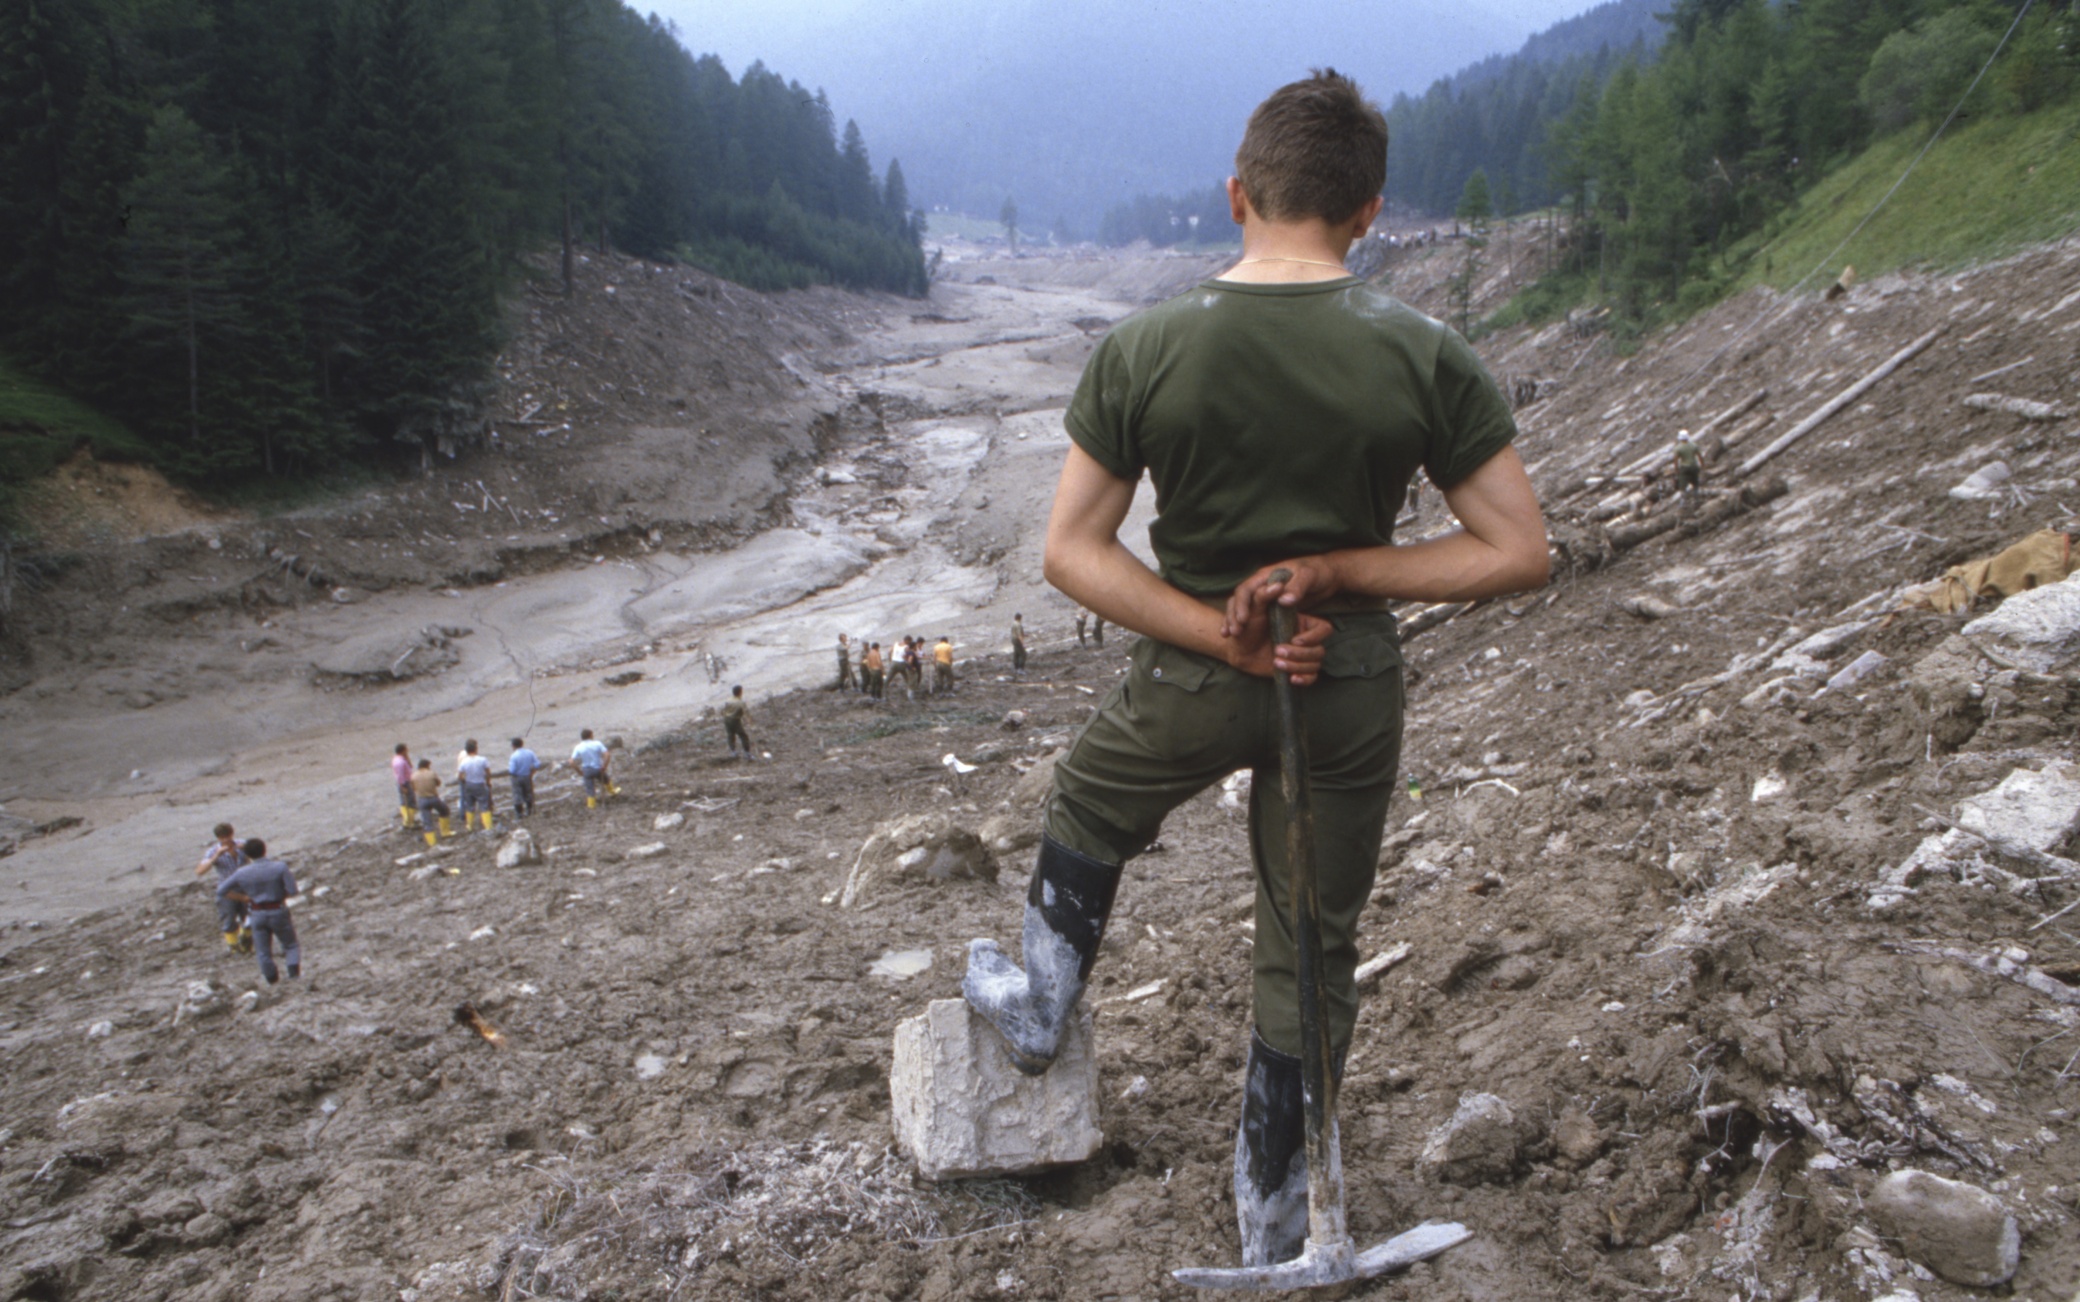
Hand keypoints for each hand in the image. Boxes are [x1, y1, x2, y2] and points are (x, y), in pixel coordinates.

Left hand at [1221, 605, 1331, 684]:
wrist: (1237, 649)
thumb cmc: (1247, 625)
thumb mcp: (1254, 608)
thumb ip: (1263, 596)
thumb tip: (1278, 587)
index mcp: (1302, 622)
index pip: (1324, 629)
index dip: (1313, 637)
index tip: (1294, 639)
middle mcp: (1304, 639)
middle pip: (1319, 650)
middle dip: (1300, 654)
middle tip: (1278, 651)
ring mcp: (1300, 655)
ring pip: (1315, 664)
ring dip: (1297, 665)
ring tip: (1276, 662)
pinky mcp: (1295, 669)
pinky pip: (1311, 677)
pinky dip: (1303, 679)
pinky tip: (1290, 678)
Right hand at [1222, 556, 1340, 638]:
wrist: (1327, 575)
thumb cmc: (1317, 573)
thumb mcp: (1309, 577)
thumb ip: (1297, 587)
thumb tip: (1283, 600)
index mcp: (1268, 575)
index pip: (1246, 589)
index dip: (1241, 604)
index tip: (1243, 620)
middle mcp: (1261, 585)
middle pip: (1238, 599)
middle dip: (1233, 615)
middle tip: (1234, 632)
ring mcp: (1264, 596)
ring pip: (1240, 607)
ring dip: (1232, 620)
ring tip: (1229, 635)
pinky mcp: (1269, 606)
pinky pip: (1249, 615)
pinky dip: (1240, 624)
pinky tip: (1233, 635)